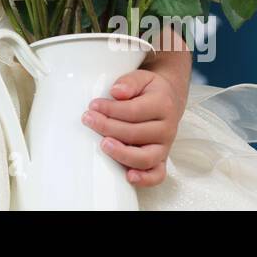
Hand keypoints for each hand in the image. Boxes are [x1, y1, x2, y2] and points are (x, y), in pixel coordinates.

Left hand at [81, 68, 183, 187]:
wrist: (168, 100)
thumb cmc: (149, 91)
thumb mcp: (141, 78)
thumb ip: (129, 82)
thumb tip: (117, 92)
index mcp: (162, 105)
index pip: (134, 111)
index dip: (111, 109)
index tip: (93, 105)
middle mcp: (167, 128)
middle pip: (136, 133)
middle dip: (108, 127)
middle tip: (89, 120)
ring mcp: (164, 146)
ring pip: (146, 157)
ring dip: (122, 153)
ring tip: (104, 145)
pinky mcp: (161, 159)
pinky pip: (157, 175)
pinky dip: (145, 179)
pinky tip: (128, 176)